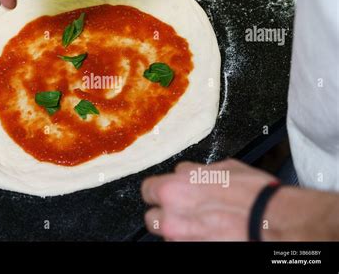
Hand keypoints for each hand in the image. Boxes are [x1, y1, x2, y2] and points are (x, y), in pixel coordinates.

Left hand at [141, 158, 276, 239]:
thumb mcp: (222, 168)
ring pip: (168, 235)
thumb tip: (189, 173)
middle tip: (184, 212)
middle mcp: (172, 216)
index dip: (160, 191)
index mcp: (174, 188)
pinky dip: (193, 241)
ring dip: (179, 230)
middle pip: (152, 217)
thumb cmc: (254, 196)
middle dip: (166, 214)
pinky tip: (211, 234)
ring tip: (203, 225)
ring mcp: (181, 239)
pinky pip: (183, 246)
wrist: (274, 223)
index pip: (148, 189)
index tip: (166, 194)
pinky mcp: (192, 253)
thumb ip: (195, 172)